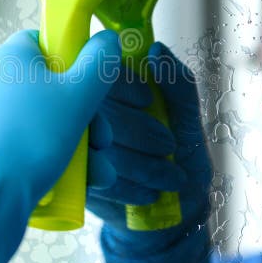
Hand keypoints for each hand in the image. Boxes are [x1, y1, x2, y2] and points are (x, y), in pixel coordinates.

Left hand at [0, 28, 121, 200]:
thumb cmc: (33, 136)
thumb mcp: (79, 95)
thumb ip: (99, 62)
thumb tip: (107, 38)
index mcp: (9, 56)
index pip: (44, 43)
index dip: (73, 62)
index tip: (91, 90)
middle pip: (46, 89)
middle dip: (83, 119)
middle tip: (102, 145)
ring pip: (35, 123)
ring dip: (72, 146)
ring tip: (96, 177)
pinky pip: (15, 146)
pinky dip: (42, 161)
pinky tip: (65, 186)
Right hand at [87, 42, 210, 252]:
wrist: (173, 211)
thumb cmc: (180, 154)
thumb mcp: (187, 118)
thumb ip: (178, 84)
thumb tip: (156, 51)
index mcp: (112, 89)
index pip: (102, 73)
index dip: (124, 85)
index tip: (148, 100)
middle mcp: (87, 113)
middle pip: (100, 112)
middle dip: (140, 131)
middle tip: (169, 145)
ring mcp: (76, 146)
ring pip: (98, 148)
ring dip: (140, 164)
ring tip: (170, 177)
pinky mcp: (74, 180)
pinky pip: (94, 181)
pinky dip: (127, 188)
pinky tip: (149, 193)